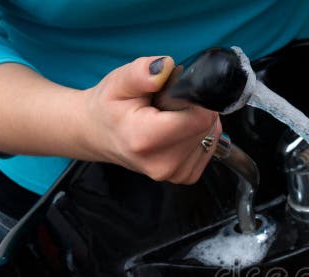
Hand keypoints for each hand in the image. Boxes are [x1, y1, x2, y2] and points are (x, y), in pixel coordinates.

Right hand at [81, 56, 221, 183]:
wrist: (97, 135)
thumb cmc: (109, 107)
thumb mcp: (119, 82)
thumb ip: (141, 72)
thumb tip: (165, 66)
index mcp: (147, 140)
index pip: (200, 118)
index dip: (195, 99)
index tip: (176, 94)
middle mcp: (163, 164)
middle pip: (207, 127)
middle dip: (194, 109)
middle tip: (167, 106)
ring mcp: (175, 174)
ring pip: (211, 137)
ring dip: (196, 122)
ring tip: (168, 119)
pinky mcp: (185, 177)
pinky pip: (208, 148)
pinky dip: (197, 136)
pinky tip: (175, 131)